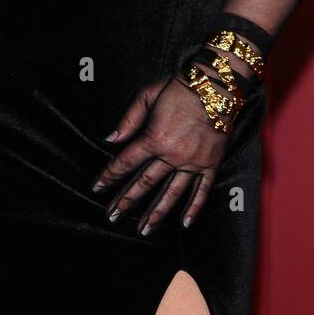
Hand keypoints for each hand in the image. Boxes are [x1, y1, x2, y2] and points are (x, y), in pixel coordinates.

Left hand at [90, 66, 244, 233]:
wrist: (216, 85)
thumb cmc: (179, 88)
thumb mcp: (147, 96)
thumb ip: (128, 120)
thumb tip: (110, 139)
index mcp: (154, 138)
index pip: (125, 163)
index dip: (109, 176)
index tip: (97, 188)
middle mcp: (172, 155)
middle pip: (145, 183)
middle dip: (127, 201)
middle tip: (113, 216)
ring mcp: (193, 162)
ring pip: (172, 193)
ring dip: (156, 213)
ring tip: (144, 229)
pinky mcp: (211, 163)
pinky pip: (202, 190)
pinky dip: (194, 208)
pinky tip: (185, 223)